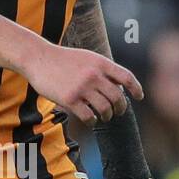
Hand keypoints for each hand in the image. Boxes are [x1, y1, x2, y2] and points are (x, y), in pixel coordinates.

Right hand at [23, 43, 142, 126]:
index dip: (136, 88)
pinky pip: (88, 116)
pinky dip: (92, 121)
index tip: (140, 97)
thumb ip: (102, 69)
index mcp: (100, 63)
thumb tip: (119, 86)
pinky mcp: (70, 99)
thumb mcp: (87, 58)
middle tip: (118, 112)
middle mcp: (94, 75)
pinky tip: (90, 120)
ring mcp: (82, 88)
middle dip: (120, 108)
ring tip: (103, 116)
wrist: (38, 58)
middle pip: (117, 97)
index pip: (126, 77)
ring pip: (104, 109)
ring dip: (106, 115)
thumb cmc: (63, 59)